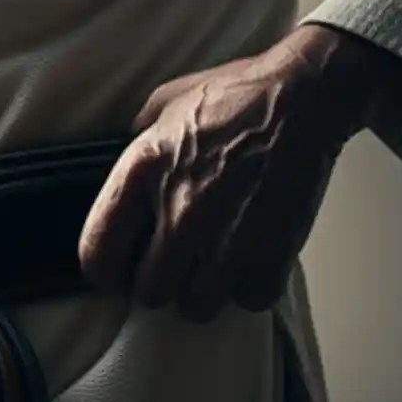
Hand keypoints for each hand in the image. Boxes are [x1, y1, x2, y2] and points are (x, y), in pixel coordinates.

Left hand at [78, 25, 392, 321]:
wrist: (305, 95)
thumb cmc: (237, 94)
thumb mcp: (164, 104)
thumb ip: (137, 140)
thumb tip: (128, 169)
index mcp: (143, 171)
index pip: (96, 253)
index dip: (105, 270)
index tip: (118, 269)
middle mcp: (179, 211)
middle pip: (149, 294)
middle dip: (160, 284)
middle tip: (176, 266)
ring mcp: (225, 237)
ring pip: (197, 307)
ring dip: (204, 293)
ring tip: (215, 267)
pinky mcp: (271, 251)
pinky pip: (249, 301)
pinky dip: (250, 289)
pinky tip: (251, 262)